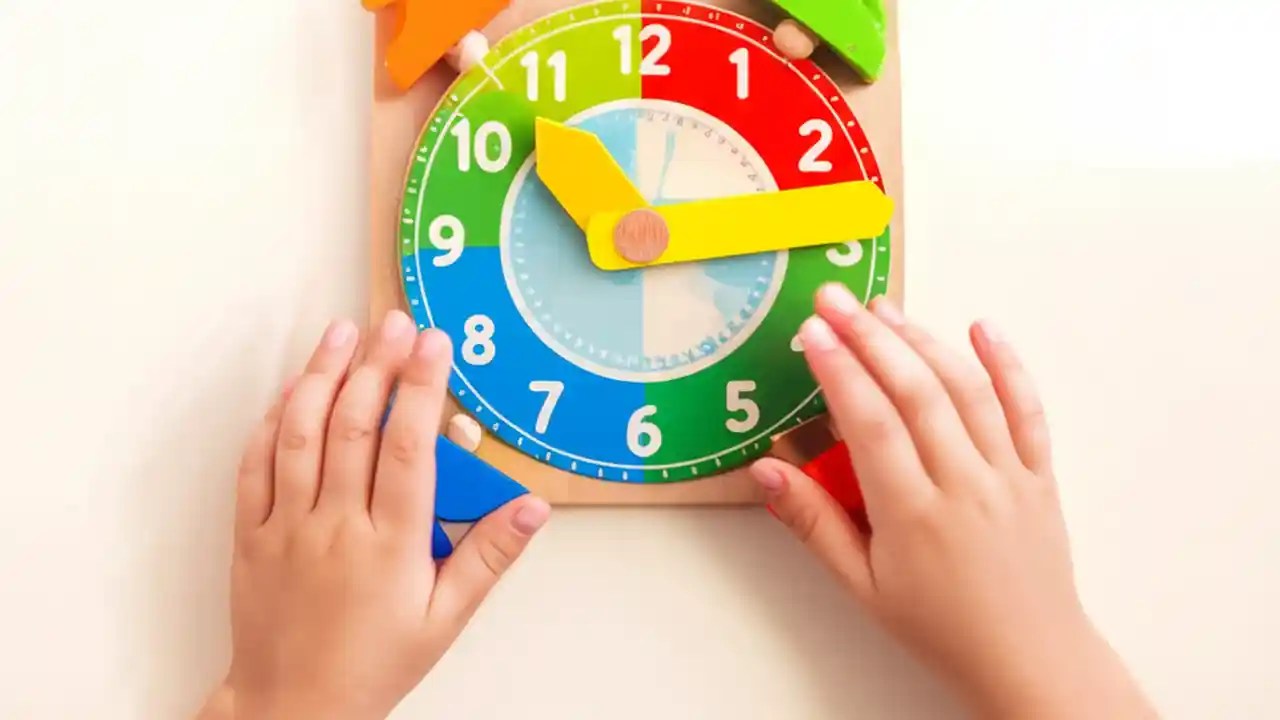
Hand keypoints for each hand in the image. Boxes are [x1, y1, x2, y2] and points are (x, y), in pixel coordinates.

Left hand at [197, 310, 551, 719]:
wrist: (294, 705)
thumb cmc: (375, 663)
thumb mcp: (445, 617)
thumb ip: (489, 556)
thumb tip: (532, 508)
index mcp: (390, 545)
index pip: (409, 448)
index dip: (422, 388)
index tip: (434, 345)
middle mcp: (336, 526)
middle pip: (355, 426)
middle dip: (378, 365)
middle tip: (395, 322)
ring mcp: (287, 526)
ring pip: (301, 433)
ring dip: (322, 375)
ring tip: (343, 333)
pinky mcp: (252, 533)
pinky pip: (255, 465)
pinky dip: (273, 421)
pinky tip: (292, 389)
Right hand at [751, 284, 1155, 718]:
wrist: (1030, 658)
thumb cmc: (938, 626)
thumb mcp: (862, 587)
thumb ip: (815, 524)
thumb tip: (767, 473)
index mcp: (913, 516)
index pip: (871, 424)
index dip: (839, 371)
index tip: (812, 331)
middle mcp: (964, 485)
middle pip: (916, 392)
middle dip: (870, 336)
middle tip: (835, 298)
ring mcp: (1007, 475)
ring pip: (967, 390)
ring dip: (923, 340)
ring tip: (884, 307)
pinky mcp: (1039, 474)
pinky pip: (1027, 409)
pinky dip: (1007, 363)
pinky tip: (981, 327)